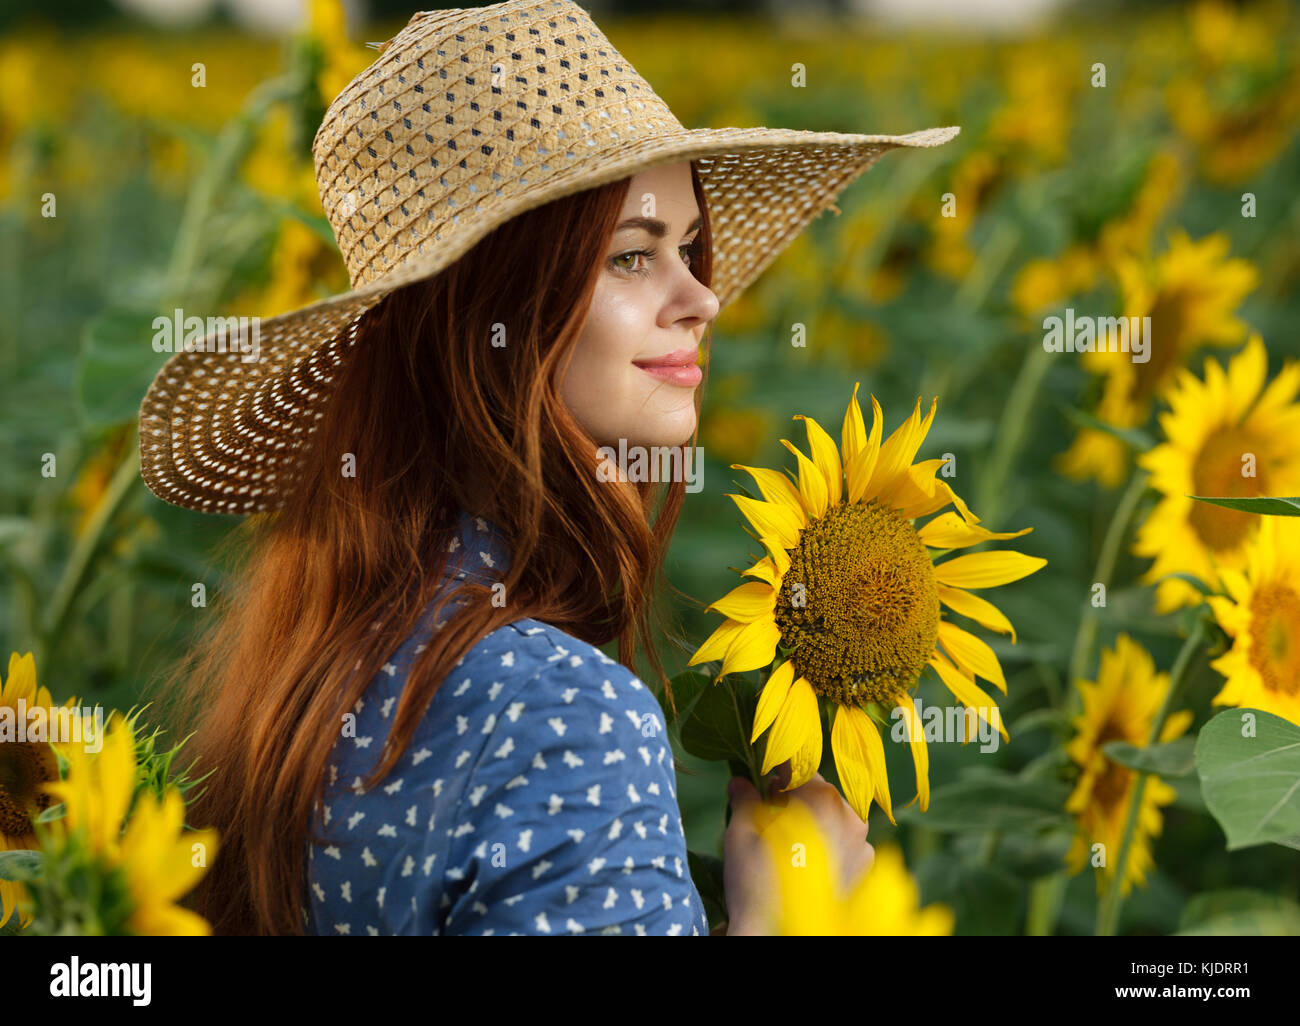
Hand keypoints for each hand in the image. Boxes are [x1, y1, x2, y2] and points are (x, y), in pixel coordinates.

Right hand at [721, 762, 873, 934]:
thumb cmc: (757, 882)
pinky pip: (843, 841)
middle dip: (792, 795)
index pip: (797, 767)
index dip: (774, 768)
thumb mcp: (741, 834)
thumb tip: (740, 781)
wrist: (777, 934)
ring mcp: (862, 845)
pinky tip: (802, 858)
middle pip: (818, 792)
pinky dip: (824, 841)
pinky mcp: (863, 869)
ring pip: (832, 816)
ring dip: (810, 817)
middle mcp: (850, 817)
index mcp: (822, 800)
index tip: (759, 773)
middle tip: (766, 808)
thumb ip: (744, 799)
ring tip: (783, 836)